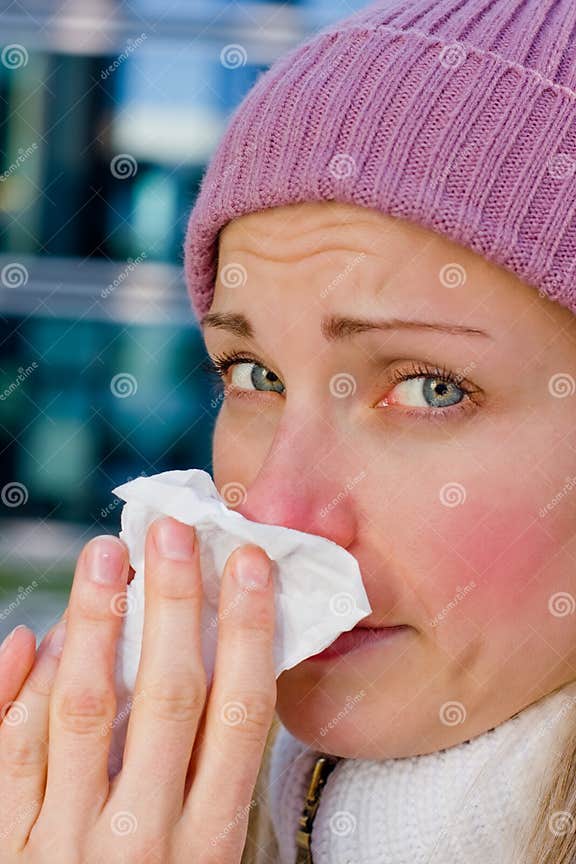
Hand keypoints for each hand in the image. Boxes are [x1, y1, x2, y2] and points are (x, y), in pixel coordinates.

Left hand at [0, 516, 276, 862]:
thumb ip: (212, 785)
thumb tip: (229, 684)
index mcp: (205, 848)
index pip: (239, 715)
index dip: (248, 631)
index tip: (250, 565)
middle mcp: (142, 842)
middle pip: (164, 696)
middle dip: (173, 605)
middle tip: (173, 533)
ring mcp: (66, 845)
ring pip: (82, 708)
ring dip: (94, 622)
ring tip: (105, 557)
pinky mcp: (4, 850)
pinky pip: (8, 755)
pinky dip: (18, 689)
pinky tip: (33, 637)